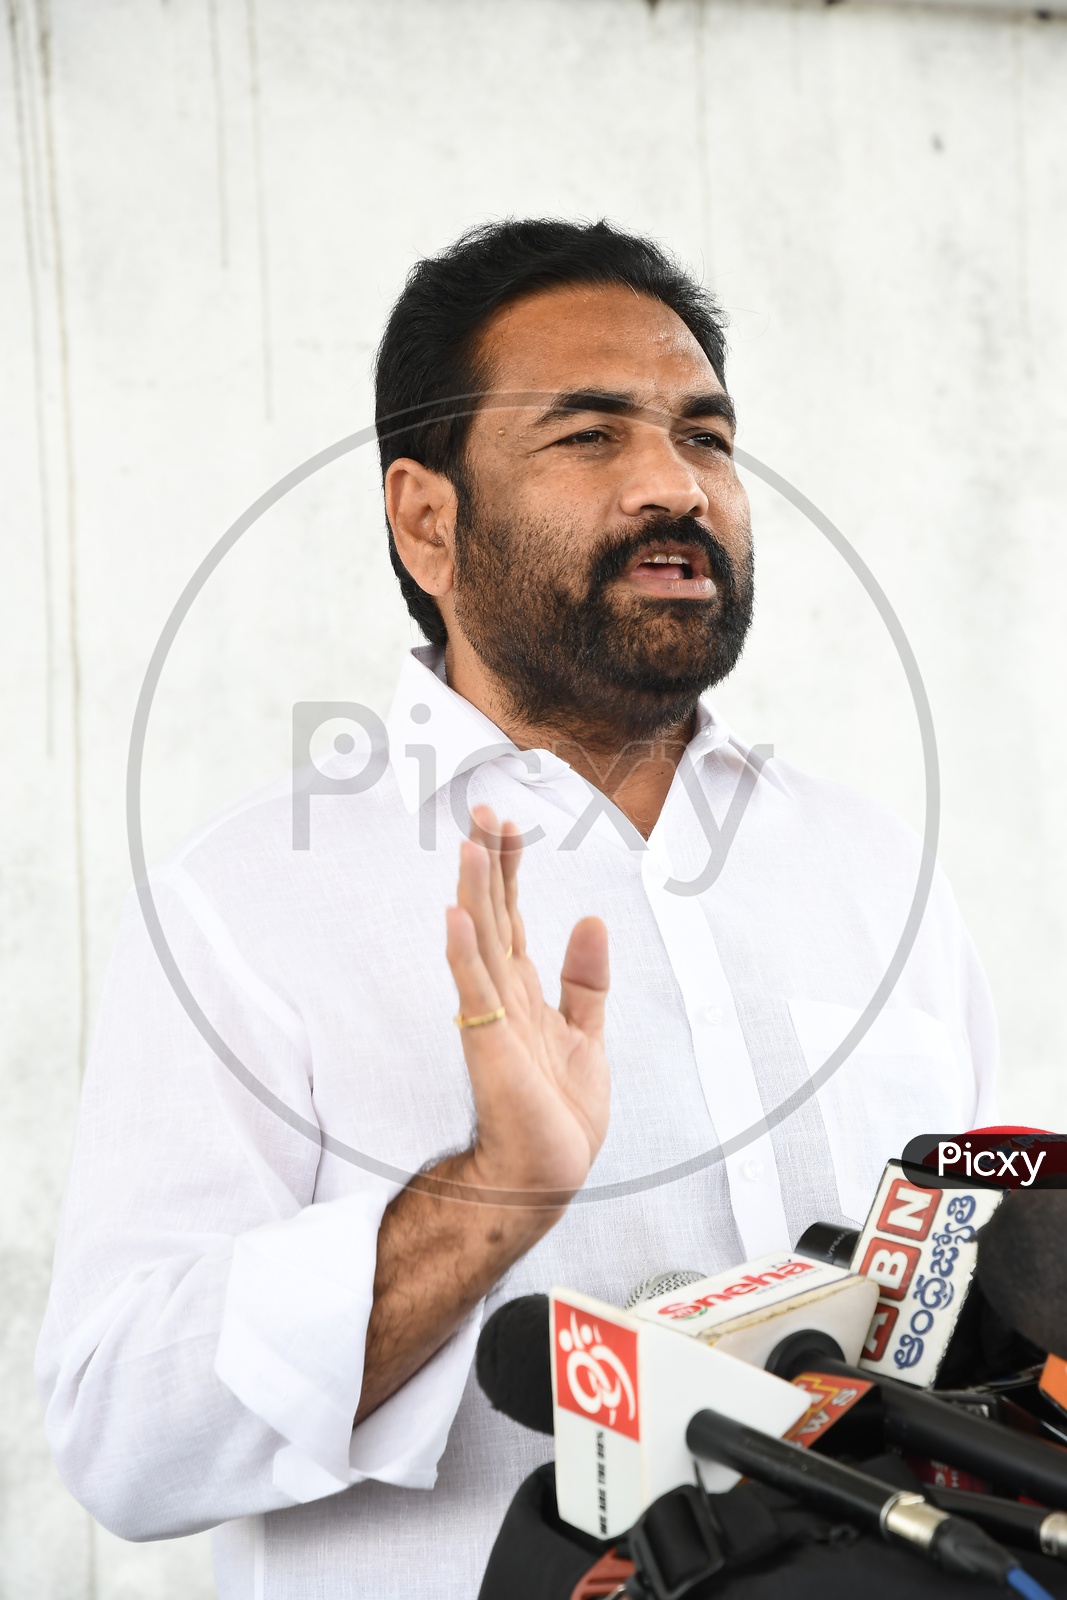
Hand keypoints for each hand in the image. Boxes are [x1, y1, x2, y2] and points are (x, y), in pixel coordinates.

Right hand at [445, 805, 610, 1205]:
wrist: (548, 1172)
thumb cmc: (560, 1113)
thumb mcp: (586, 1032)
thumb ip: (586, 978)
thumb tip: (590, 919)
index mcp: (523, 989)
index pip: (510, 915)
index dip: (508, 868)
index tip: (506, 823)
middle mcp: (503, 994)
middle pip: (491, 915)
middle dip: (488, 863)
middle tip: (481, 810)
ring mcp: (492, 1016)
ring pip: (480, 942)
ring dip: (474, 893)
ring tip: (470, 846)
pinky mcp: (490, 1044)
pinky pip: (475, 990)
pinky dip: (464, 953)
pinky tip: (456, 916)